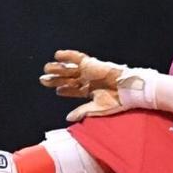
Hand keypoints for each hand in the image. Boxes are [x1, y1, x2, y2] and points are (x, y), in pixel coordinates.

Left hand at [40, 50, 156, 121]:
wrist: (129, 90)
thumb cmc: (117, 101)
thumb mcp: (97, 108)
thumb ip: (82, 111)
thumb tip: (68, 117)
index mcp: (90, 91)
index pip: (74, 90)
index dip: (64, 90)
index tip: (56, 91)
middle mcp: (88, 80)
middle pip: (68, 79)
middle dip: (55, 79)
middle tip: (43, 80)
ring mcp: (89, 71)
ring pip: (70, 69)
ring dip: (58, 68)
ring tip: (47, 68)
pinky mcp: (91, 64)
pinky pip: (77, 57)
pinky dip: (67, 56)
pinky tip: (57, 55)